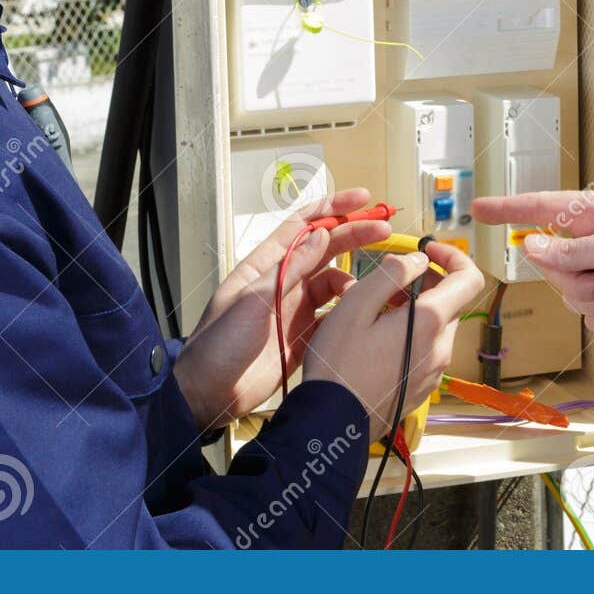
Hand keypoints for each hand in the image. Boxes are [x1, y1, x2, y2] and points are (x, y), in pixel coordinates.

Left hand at [173, 187, 388, 429]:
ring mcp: (294, 309)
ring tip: (371, 287)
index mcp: (266, 265)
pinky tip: (364, 313)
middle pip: (325, 249)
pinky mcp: (303, 337)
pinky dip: (350, 312)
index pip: (303, 225)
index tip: (363, 198)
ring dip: (354, 280)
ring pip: (333, 283)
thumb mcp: (253, 301)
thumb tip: (322, 234)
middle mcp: (283, 282)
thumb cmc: (218, 345)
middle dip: (355, 235)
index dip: (333, 207)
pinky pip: (334, 317)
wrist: (208, 396)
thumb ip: (290, 268)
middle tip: (385, 229)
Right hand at [303, 240, 483, 440]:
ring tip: (377, 312)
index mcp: (429, 323)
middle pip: (451, 302)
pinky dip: (412, 334)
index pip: (469, 279)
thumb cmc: (339, 364)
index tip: (428, 250)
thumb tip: (418, 260)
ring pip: (438, 326)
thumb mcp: (355, 306)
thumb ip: (391, 274)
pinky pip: (428, 350)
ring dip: (416, 309)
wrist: (333, 424)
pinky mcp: (423, 387)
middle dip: (426, 283)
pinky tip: (379, 340)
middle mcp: (441, 348)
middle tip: (387, 284)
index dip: (454, 256)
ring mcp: (434, 371)